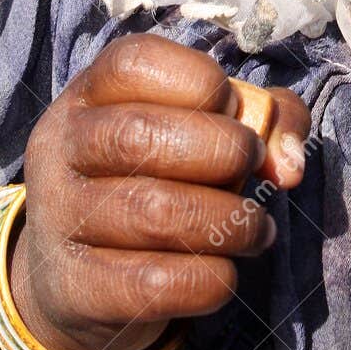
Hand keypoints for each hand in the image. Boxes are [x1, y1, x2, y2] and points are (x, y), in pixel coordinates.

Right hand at [10, 33, 309, 349]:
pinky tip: (224, 273)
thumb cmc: (157, 179)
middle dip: (222, 151)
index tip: (234, 113)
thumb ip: (265, 120)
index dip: (201, 81)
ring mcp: (60, 217)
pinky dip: (207, 280)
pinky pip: (151, 284)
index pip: (135, 62)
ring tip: (255, 229)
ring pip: (152, 213)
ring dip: (229, 222)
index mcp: (92, 93)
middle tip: (251, 169)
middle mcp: (62, 146)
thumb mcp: (201, 129)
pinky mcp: (73, 287)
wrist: (74, 276)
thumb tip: (289, 166)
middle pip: (139, 135)